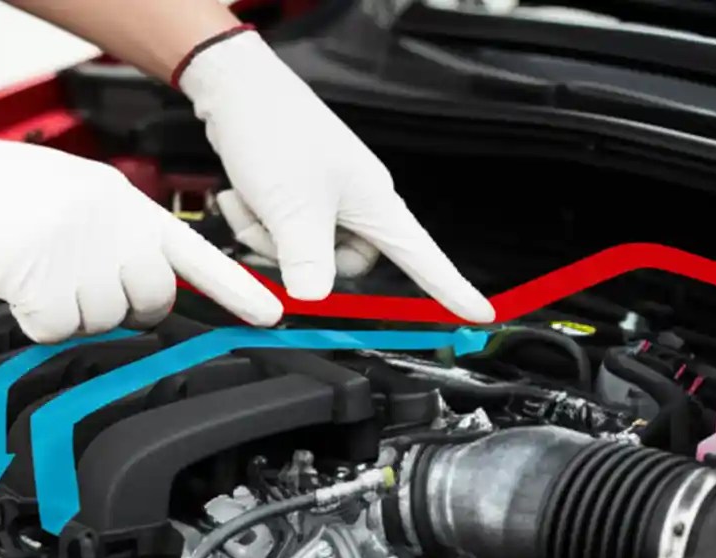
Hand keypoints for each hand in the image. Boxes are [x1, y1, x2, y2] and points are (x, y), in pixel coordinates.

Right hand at [0, 118, 283, 341]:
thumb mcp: (66, 195)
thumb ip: (110, 234)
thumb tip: (136, 283)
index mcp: (121, 201)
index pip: (193, 251)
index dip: (236, 289)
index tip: (272, 315)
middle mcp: (110, 222)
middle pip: (151, 300)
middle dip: (122, 310)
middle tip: (76, 288)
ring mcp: (80, 248)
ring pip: (104, 321)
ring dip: (69, 314)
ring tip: (33, 273)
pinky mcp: (43, 275)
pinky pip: (59, 331)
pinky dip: (34, 323)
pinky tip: (13, 288)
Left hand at [176, 29, 495, 323]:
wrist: (236, 86)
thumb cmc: (275, 132)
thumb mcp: (293, 207)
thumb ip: (308, 262)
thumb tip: (315, 301)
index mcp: (376, 204)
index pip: (424, 257)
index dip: (452, 289)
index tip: (479, 314)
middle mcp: (357, 204)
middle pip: (341, 267)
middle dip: (296, 257)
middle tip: (270, 227)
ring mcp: (326, 201)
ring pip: (302, 253)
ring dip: (266, 236)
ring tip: (251, 201)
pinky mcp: (298, 197)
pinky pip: (281, 232)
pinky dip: (256, 220)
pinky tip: (243, 195)